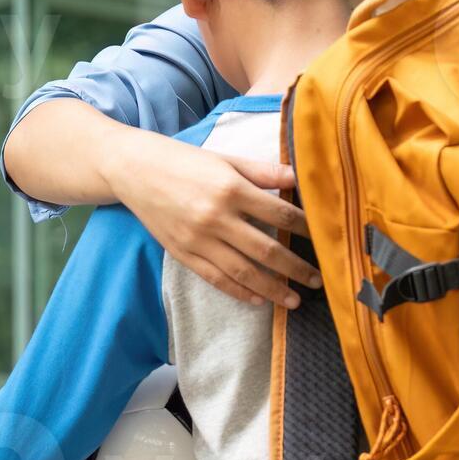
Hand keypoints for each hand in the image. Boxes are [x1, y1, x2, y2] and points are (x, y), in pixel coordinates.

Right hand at [109, 129, 322, 308]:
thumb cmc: (183, 161)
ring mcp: (199, 240)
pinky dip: (240, 292)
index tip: (324, 240)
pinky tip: (259, 299)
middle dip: (296, 269)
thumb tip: (299, 178)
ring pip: (244, 273)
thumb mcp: (226, 159)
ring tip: (294, 301)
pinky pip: (217, 279)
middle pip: (267, 251)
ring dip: (273, 289)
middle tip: (318, 281)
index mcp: (231, 189)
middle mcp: (217, 218)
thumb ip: (263, 171)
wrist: (133, 170)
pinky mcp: (183, 254)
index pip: (281, 215)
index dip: (306, 230)